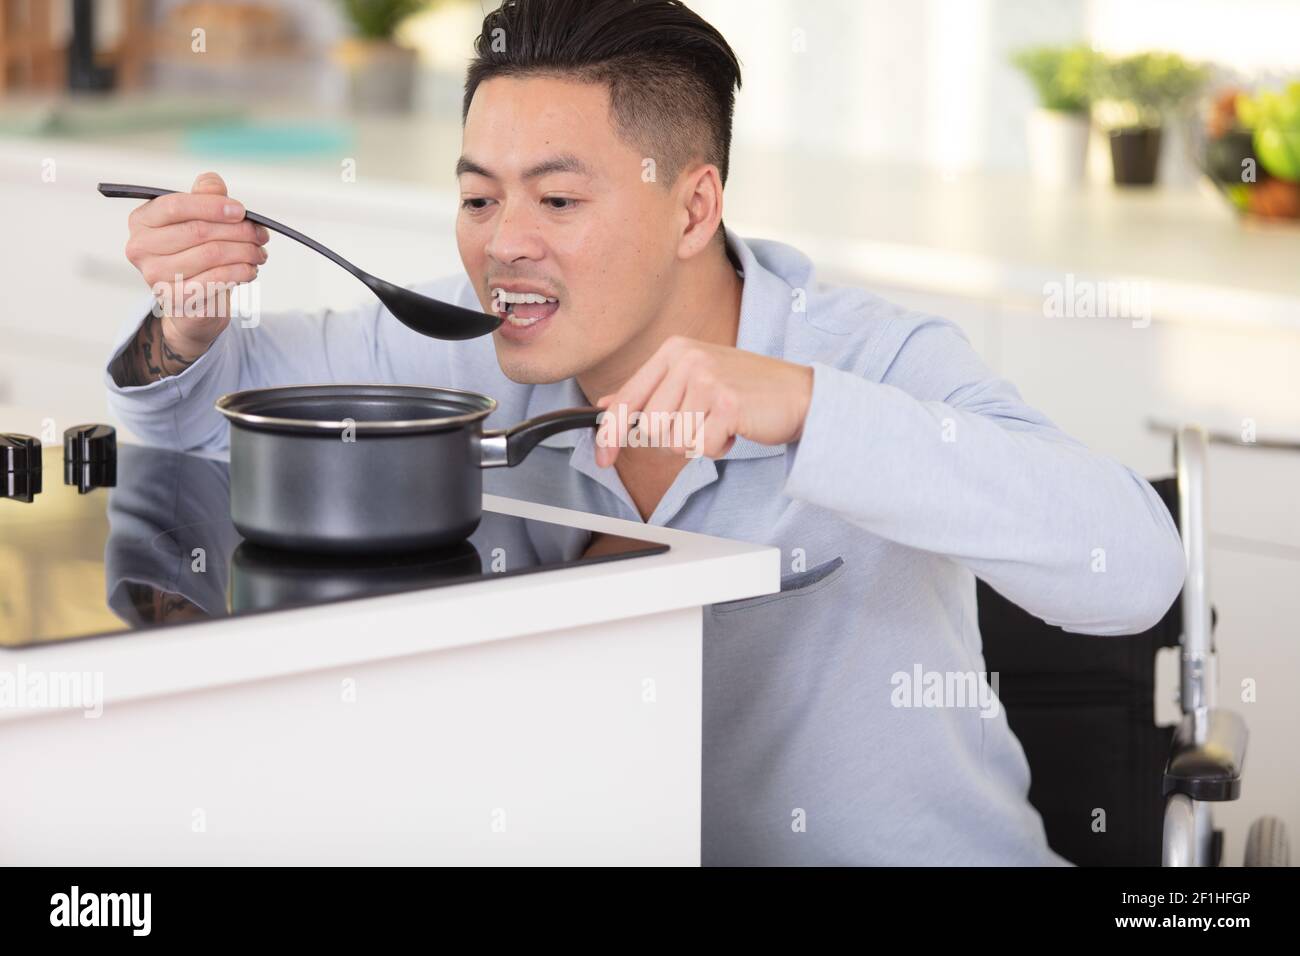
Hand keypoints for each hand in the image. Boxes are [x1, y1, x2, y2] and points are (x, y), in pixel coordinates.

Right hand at [123, 171, 268, 357]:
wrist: (191, 303)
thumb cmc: (194, 254)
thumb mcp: (199, 221)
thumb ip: (204, 197)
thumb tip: (212, 182)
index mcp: (142, 221)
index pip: (175, 206)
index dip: (212, 206)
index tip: (241, 211)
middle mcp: (141, 247)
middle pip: (198, 231)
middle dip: (238, 230)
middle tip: (261, 234)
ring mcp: (155, 276)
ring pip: (211, 254)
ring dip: (245, 252)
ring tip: (259, 253)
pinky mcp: (175, 299)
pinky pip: (217, 279)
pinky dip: (241, 272)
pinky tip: (250, 270)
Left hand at [594, 336, 813, 466]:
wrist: (799, 394)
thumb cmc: (746, 389)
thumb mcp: (693, 379)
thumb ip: (650, 391)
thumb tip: (605, 405)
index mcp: (674, 350)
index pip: (627, 398)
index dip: (609, 433)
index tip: (603, 458)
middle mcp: (687, 359)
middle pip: (649, 426)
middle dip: (673, 437)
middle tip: (701, 424)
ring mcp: (707, 378)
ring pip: (674, 439)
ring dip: (698, 442)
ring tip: (720, 422)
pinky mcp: (727, 403)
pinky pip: (702, 447)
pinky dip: (718, 447)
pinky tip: (734, 428)